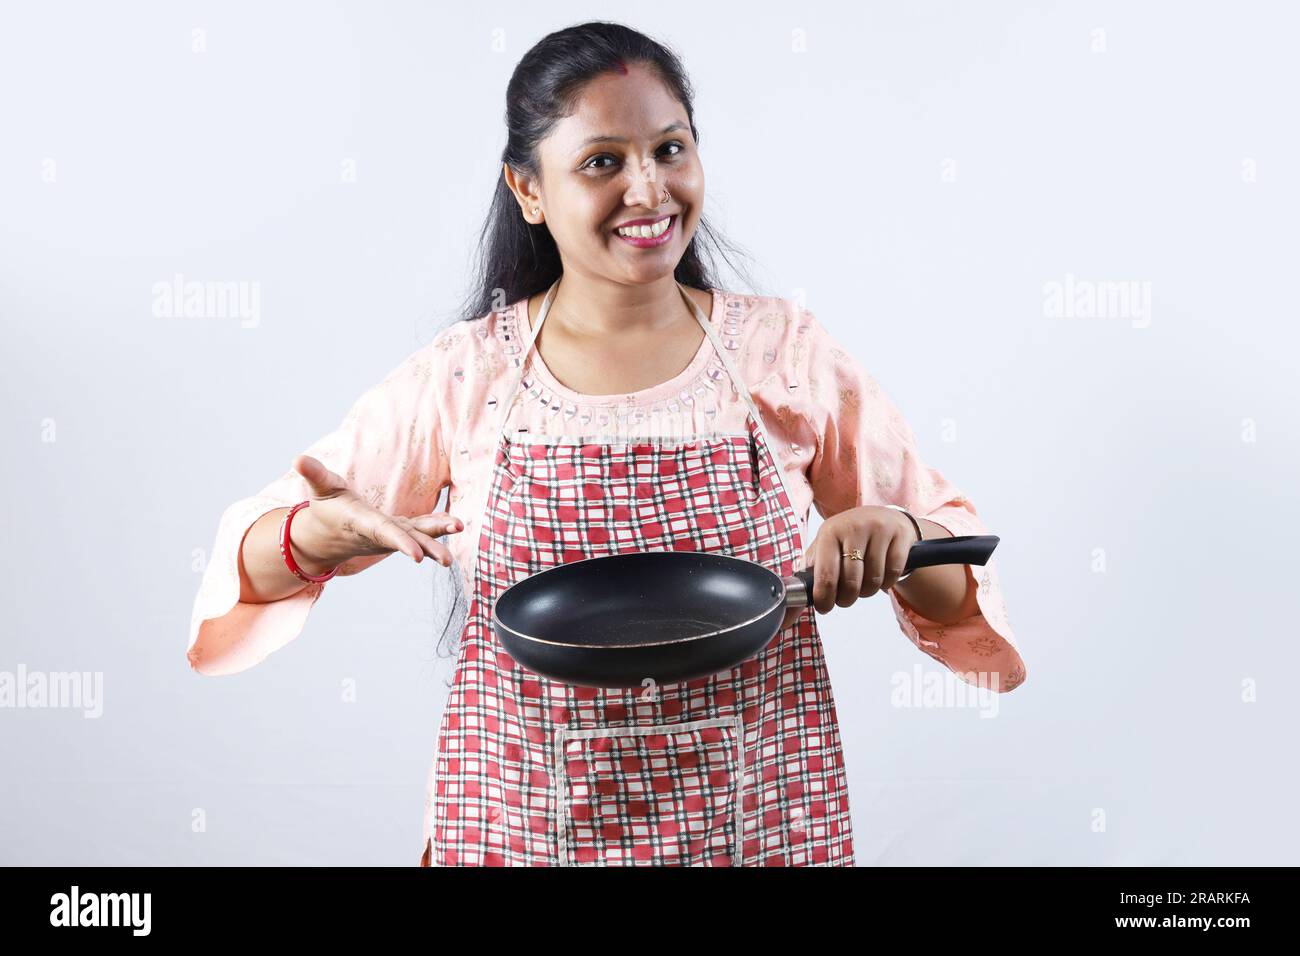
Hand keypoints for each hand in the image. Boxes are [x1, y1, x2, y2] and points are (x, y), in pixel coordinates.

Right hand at [287, 454, 462, 571]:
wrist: (327, 535)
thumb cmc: (326, 508)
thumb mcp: (320, 488)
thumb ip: (314, 473)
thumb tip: (297, 458)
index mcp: (362, 523)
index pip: (384, 533)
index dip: (402, 543)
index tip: (418, 556)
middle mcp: (380, 533)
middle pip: (407, 540)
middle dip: (428, 548)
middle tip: (447, 559)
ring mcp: (391, 535)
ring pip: (418, 536)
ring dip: (439, 535)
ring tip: (460, 528)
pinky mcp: (399, 531)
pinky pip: (420, 530)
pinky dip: (436, 526)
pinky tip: (455, 523)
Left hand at [780, 506, 919, 626]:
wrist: (882, 517)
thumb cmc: (846, 540)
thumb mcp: (824, 550)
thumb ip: (806, 579)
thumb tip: (786, 616)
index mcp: (829, 532)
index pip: (825, 575)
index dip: (825, 598)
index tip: (825, 607)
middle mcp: (853, 527)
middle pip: (850, 582)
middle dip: (847, 599)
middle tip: (846, 598)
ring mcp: (878, 529)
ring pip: (873, 580)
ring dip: (867, 591)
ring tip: (863, 583)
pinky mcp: (900, 535)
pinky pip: (893, 573)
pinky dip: (887, 583)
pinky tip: (881, 575)